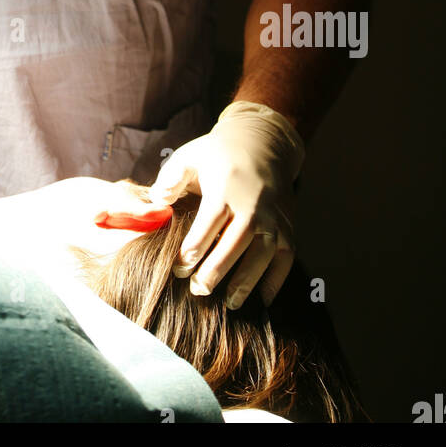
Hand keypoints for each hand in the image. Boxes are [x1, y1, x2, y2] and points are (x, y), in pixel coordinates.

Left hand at [147, 102, 305, 308]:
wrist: (263, 143)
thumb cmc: (217, 155)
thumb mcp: (189, 157)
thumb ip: (169, 179)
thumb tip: (156, 205)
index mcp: (226, 186)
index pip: (208, 224)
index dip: (192, 249)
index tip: (178, 269)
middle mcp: (253, 203)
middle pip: (235, 243)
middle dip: (216, 271)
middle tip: (198, 290)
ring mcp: (274, 217)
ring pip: (263, 254)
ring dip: (246, 281)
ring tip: (229, 303)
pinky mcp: (289, 226)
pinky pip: (286, 258)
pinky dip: (276, 281)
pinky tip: (262, 300)